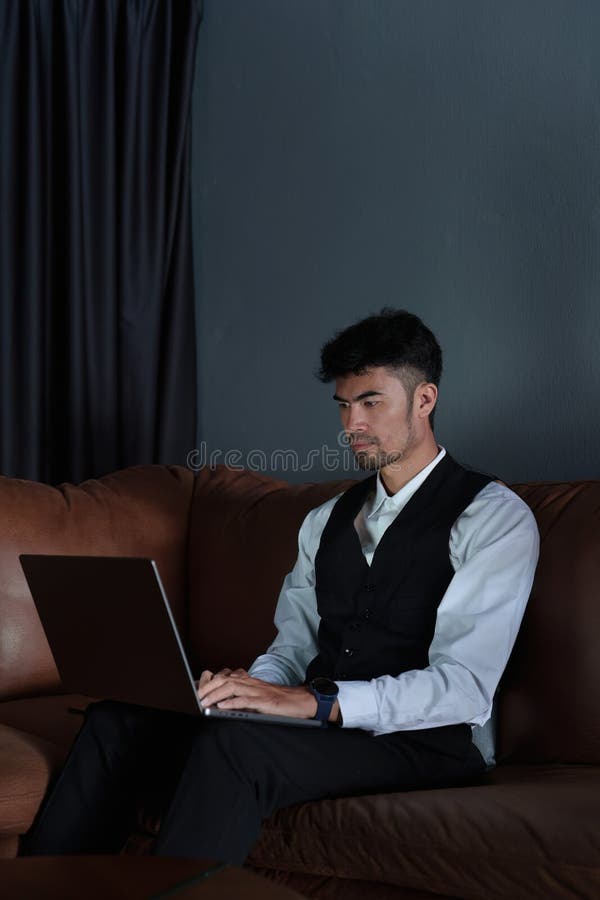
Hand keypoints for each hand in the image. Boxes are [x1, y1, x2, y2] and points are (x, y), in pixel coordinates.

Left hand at [196, 668, 318, 719]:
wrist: (300, 701)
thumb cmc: (278, 699)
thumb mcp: (257, 694)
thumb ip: (242, 695)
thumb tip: (222, 702)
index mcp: (248, 680)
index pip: (224, 677)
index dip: (209, 682)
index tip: (197, 690)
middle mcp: (251, 682)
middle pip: (224, 680)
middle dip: (208, 688)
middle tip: (197, 698)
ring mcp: (257, 691)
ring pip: (232, 688)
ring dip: (216, 695)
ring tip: (205, 703)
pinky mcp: (264, 701)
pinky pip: (246, 700)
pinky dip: (232, 703)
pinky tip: (223, 707)